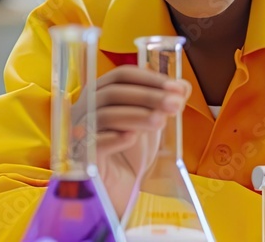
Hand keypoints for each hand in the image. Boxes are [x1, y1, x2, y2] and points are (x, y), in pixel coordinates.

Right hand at [74, 65, 190, 216]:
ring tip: (161, 121)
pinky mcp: (81, 158)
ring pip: (104, 115)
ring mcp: (80, 132)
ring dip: (136, 115)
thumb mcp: (152, 124)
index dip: (150, 79)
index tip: (175, 88)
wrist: (120, 189)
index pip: (122, 76)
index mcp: (102, 94)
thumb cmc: (132, 153)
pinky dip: (114, 138)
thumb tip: (184, 85)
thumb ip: (165, 103)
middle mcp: (86, 109)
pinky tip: (132, 138)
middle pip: (113, 93)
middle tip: (175, 104)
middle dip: (147, 96)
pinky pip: (93, 143)